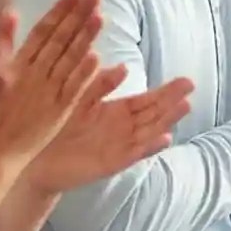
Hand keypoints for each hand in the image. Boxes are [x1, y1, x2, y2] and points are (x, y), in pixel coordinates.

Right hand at [0, 0, 104, 164]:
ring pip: (69, 60)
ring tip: (100, 16)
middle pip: (59, 39)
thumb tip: (8, 13)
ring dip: (86, 37)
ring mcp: (47, 92)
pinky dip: (84, 73)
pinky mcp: (58, 112)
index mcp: (17, 63)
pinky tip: (97, 56)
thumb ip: (2, 44)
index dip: (60, 8)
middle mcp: (33, 74)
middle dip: (77, 15)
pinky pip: (73, 89)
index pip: (43, 28)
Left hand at [24, 65, 194, 192]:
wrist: (39, 160)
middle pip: (154, 113)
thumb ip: (101, 85)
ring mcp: (120, 146)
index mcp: (117, 112)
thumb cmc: (61, 128)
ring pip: (149, 131)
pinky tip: (164, 139)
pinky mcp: (111, 163)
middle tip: (191, 86)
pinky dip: (149, 147)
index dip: (167, 92)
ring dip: (167, 120)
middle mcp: (123, 129)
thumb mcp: (81, 100)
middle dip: (172, 100)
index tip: (187, 80)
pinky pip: (133, 154)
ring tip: (185, 106)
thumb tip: (125, 67)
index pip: (148, 100)